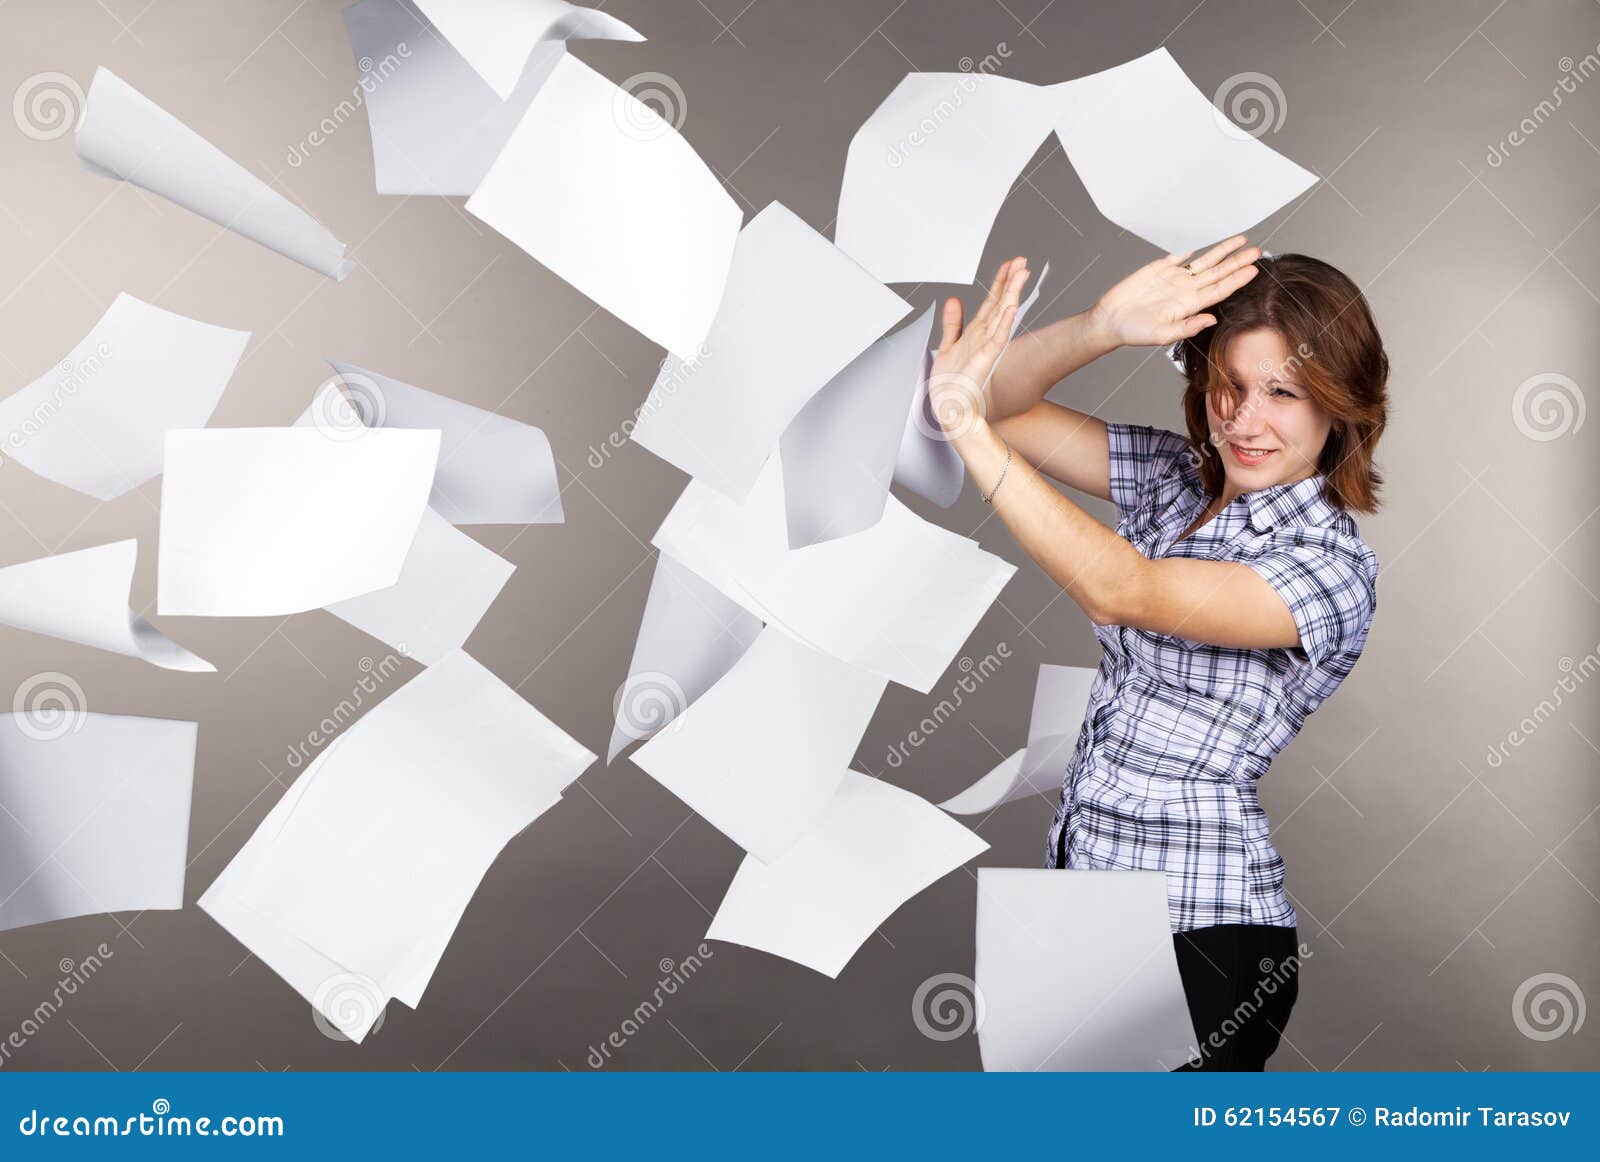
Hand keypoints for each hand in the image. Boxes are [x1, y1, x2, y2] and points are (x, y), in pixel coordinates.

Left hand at [928, 256, 1031, 438]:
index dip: (1000, 281)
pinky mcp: (983, 361)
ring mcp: (986, 349)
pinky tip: (1011, 309)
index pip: (991, 301)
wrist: (952, 410)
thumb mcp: (948, 345)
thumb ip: (952, 323)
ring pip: (1001, 316)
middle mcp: (984, 338)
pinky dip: (1004, 323)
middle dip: (1010, 281)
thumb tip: (953, 299)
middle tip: (1023, 261)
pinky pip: (996, 340)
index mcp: (976, 333)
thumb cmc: (951, 384)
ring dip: (1011, 294)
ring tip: (1022, 274)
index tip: (1010, 263)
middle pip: (999, 303)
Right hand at [1089, 235, 1260, 347]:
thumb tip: (1212, 319)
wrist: (1110, 320)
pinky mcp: (1160, 268)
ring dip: (1224, 251)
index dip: (1238, 279)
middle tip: (1257, 251)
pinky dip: (1196, 248)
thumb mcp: (1162, 334)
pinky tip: (1210, 241)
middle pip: (1218, 273)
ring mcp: (1175, 278)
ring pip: (1206, 261)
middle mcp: (1186, 290)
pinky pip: (1182, 255)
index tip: (1254, 270)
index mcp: (1189, 305)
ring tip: (1242, 240)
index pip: (1220, 290)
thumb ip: (1187, 327)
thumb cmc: (1134, 331)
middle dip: (1238, 262)